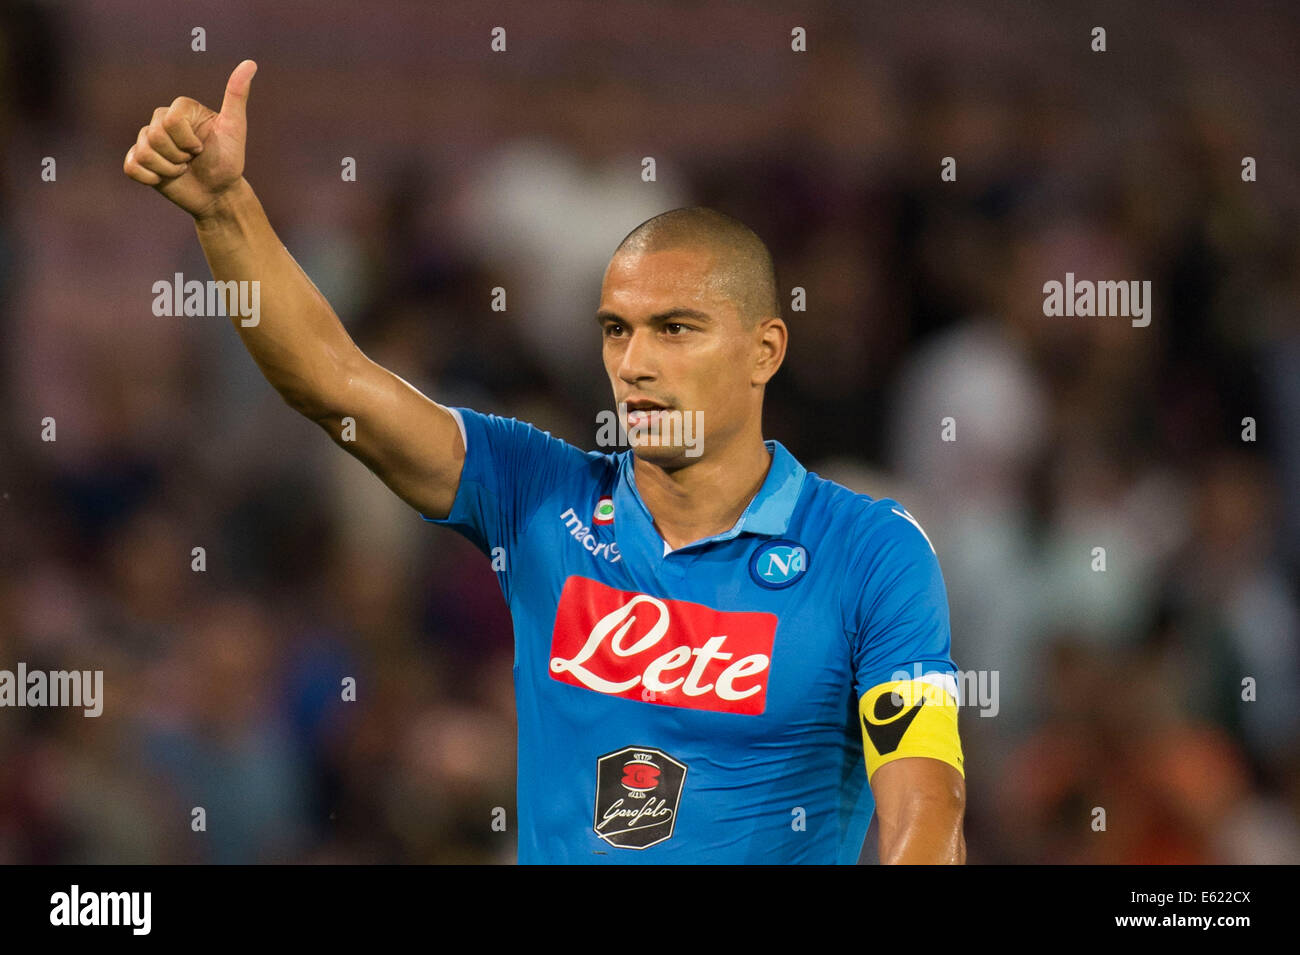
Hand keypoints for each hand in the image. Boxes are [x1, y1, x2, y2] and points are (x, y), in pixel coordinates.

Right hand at [123, 59, 256, 218]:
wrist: (219, 193)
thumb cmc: (228, 161)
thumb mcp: (235, 129)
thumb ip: (237, 96)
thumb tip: (250, 63)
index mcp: (181, 108)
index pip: (170, 120)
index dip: (187, 141)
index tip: (202, 148)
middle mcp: (162, 120)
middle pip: (155, 136)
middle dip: (179, 157)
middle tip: (193, 160)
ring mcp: (148, 140)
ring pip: (144, 153)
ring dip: (169, 170)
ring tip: (182, 170)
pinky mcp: (139, 161)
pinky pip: (131, 167)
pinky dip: (151, 178)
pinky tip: (165, 178)